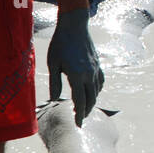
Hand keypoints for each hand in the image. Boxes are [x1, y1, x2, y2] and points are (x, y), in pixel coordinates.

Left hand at [47, 9, 104, 126]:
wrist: (74, 26)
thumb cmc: (60, 44)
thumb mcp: (53, 64)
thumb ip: (55, 83)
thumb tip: (54, 100)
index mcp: (77, 76)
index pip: (80, 101)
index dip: (79, 114)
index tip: (78, 125)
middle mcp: (89, 74)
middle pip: (91, 99)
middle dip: (87, 111)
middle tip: (81, 119)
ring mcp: (95, 69)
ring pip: (97, 91)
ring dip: (92, 101)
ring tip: (85, 108)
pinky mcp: (97, 64)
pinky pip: (100, 81)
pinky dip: (97, 90)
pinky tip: (93, 92)